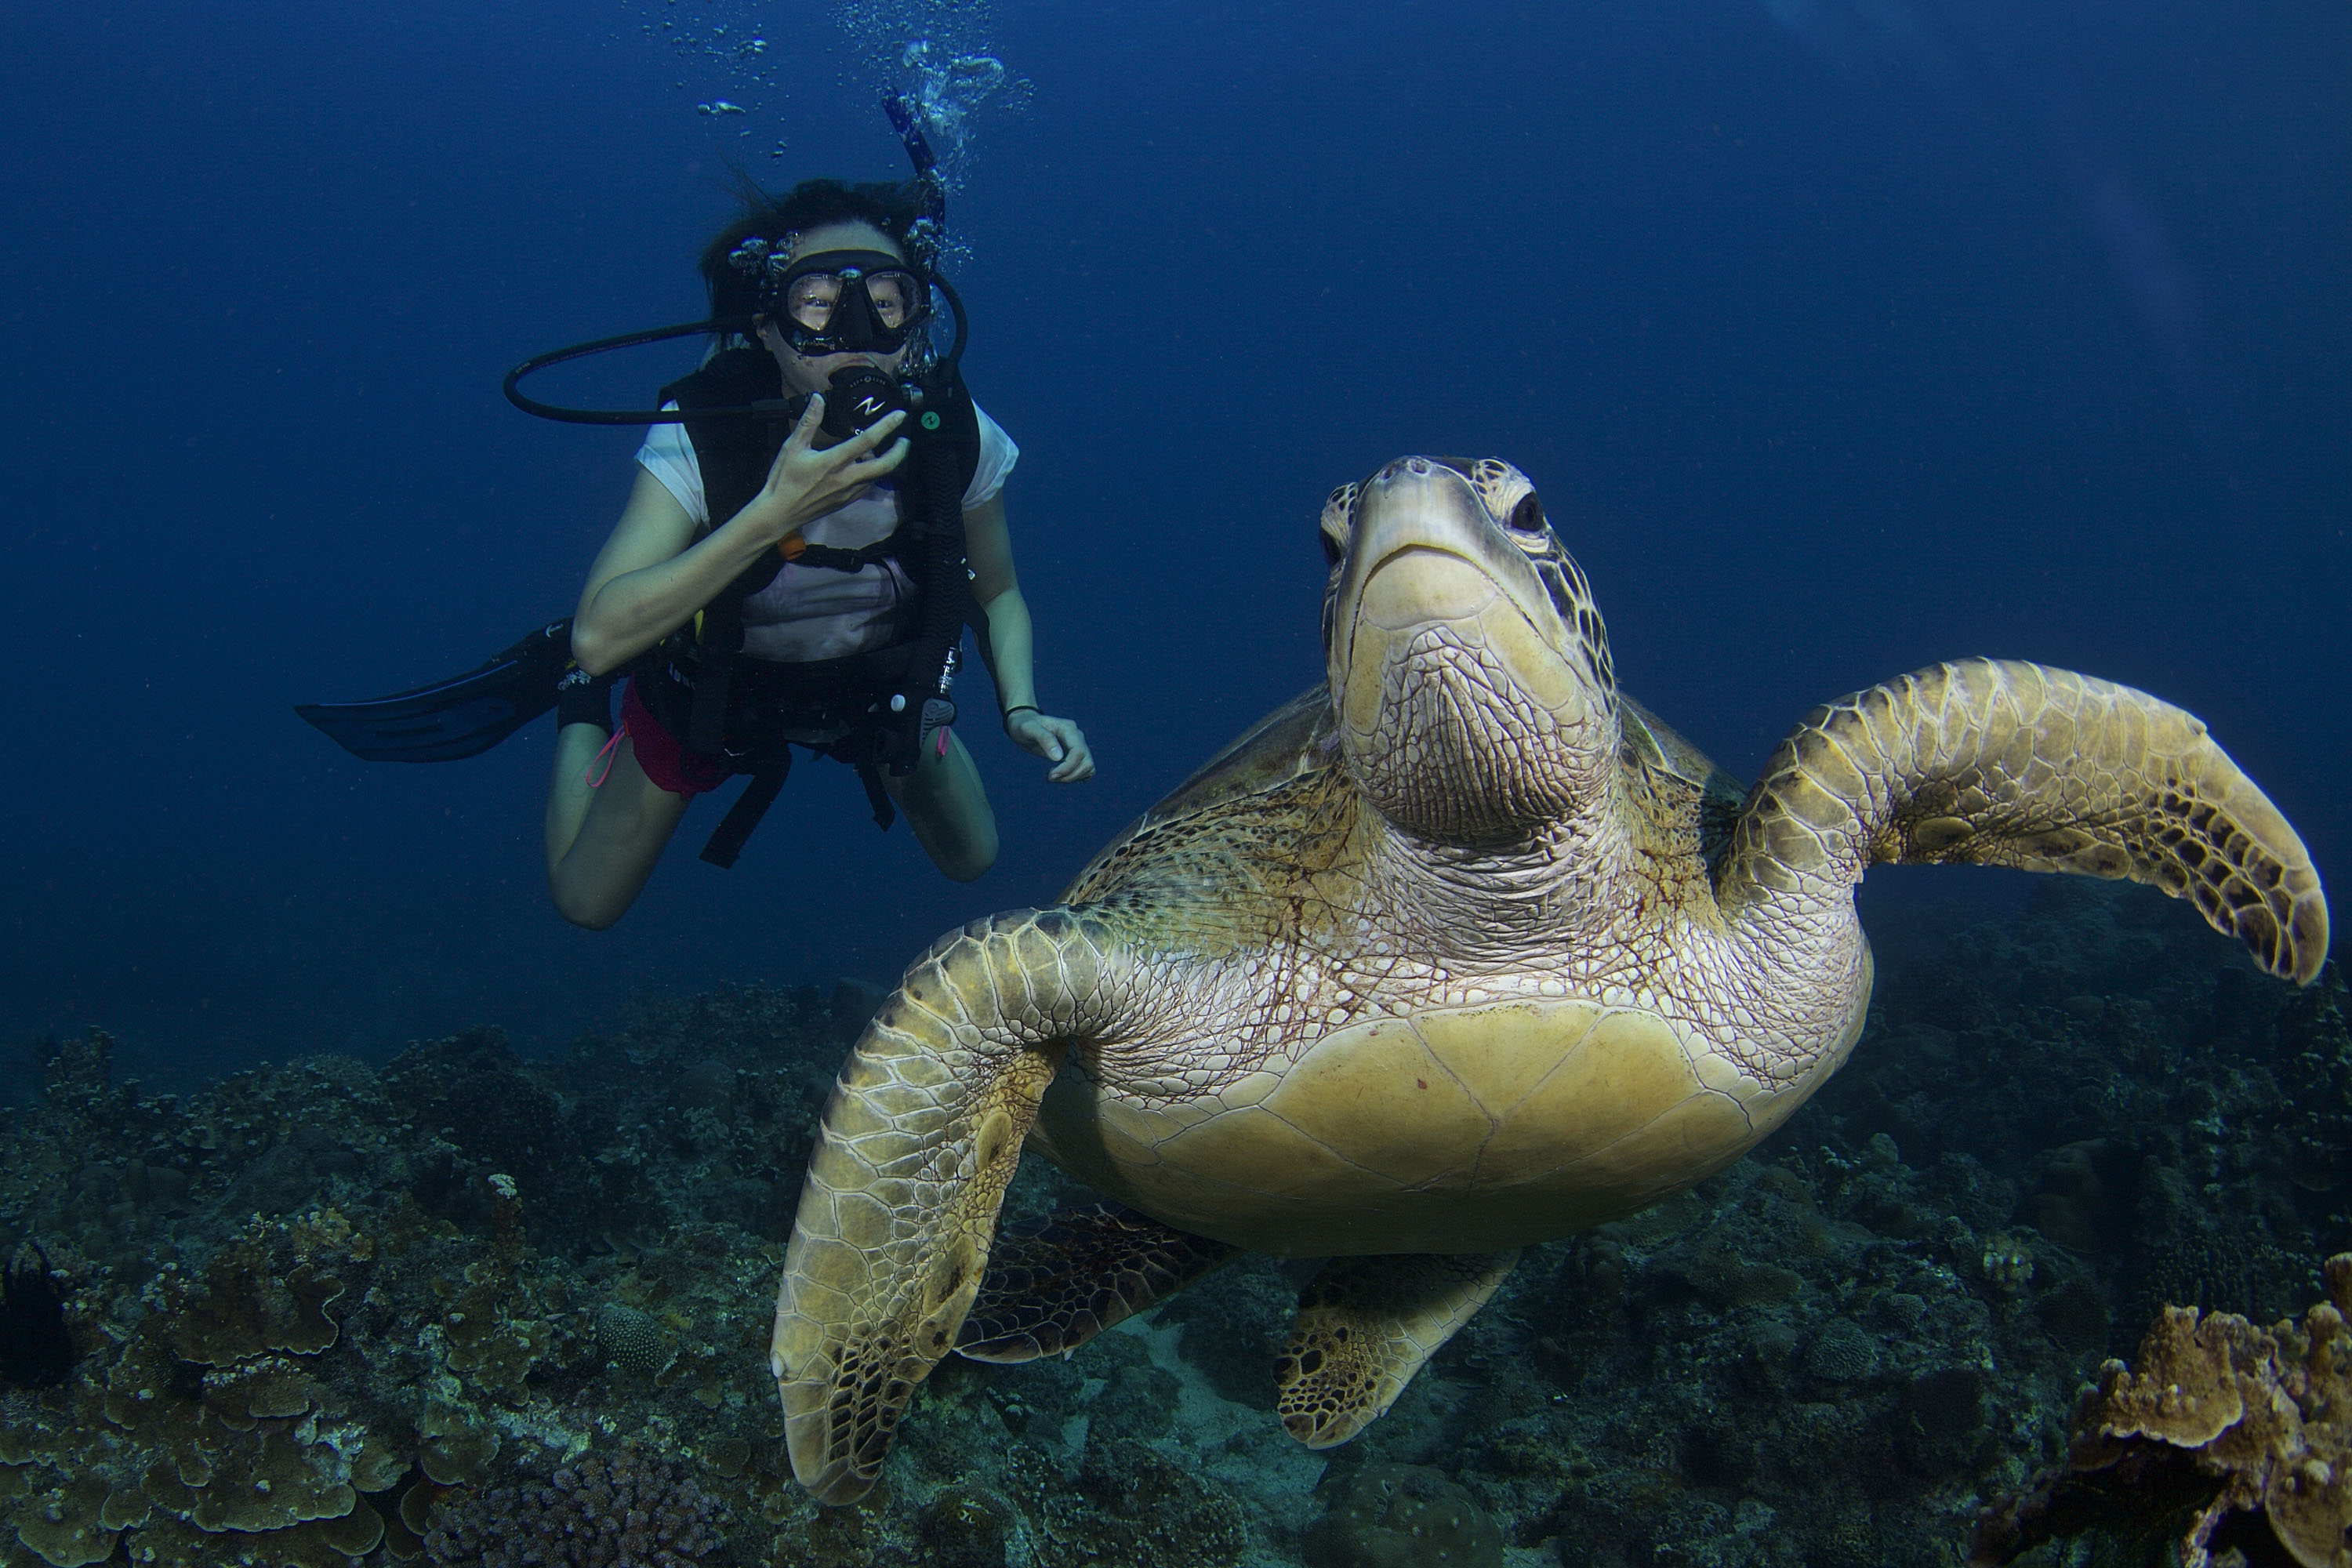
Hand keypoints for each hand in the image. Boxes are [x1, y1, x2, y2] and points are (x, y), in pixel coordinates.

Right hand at [741, 396, 907, 546]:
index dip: (887, 427)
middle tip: (904, 440)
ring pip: (877, 477)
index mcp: (834, 461)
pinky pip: (867, 486)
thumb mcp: (793, 446)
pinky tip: (864, 468)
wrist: (780, 512)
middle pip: (884, 466)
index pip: (868, 441)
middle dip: (899, 452)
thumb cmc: (784, 479)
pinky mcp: (847, 502)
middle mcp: (846, 478)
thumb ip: (808, 421)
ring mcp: (849, 492)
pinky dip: (872, 475)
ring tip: (878, 451)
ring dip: (884, 463)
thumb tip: (818, 398)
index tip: (900, 416)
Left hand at [1007, 710, 1093, 782]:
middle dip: (1070, 775)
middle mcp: (1077, 736)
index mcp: (1068, 728)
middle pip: (1086, 761)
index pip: (1079, 751)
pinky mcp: (1076, 754)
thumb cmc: (1024, 726)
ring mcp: (1078, 745)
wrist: (1024, 725)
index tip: (1051, 775)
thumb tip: (1059, 757)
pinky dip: (1077, 776)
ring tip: (1054, 776)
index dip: (1068, 767)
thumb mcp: (1029, 729)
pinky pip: (1086, 768)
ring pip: (1088, 767)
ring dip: (1073, 777)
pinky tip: (1061, 776)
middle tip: (1051, 777)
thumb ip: (1044, 739)